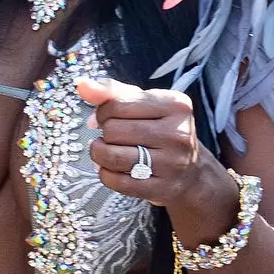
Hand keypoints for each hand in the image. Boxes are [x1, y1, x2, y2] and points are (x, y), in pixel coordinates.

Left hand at [75, 78, 232, 227]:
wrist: (191, 171)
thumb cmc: (160, 130)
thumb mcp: (144, 104)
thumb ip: (112, 92)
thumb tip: (82, 85)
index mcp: (175, 105)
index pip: (117, 104)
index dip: (103, 111)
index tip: (106, 117)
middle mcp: (178, 133)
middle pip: (113, 130)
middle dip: (104, 133)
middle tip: (111, 136)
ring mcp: (171, 163)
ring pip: (112, 156)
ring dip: (99, 154)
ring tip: (105, 151)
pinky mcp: (161, 188)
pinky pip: (117, 181)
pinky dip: (105, 174)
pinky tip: (111, 169)